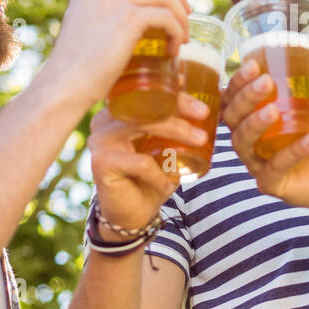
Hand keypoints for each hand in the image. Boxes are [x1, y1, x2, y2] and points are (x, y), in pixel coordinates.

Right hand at [45, 0, 189, 112]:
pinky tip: (174, 49)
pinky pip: (166, 17)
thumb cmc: (78, 62)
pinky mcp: (127, 18)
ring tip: (183, 36)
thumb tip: (140, 4)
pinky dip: (177, 33)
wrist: (65, 83)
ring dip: (180, 15)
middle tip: (187, 12)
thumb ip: (105, 4)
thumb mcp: (86, 20)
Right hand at [88, 92, 210, 232]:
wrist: (131, 215)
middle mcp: (104, 121)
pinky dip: (161, 174)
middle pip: (144, 104)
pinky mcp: (102, 163)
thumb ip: (177, 127)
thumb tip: (208, 112)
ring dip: (177, 131)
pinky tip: (169, 186)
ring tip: (200, 140)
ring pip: (143, 125)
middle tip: (204, 115)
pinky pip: (140, 162)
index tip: (200, 101)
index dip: (174, 93)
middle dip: (178, 106)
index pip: (146, 94)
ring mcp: (100, 140)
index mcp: (118, 112)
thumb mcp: (166, 147)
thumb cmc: (150, 177)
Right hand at [221, 43, 308, 209]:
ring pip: (242, 143)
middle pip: (233, 117)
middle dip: (245, 98)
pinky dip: (291, 152)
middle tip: (266, 82)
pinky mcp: (271, 184)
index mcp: (254, 115)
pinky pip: (273, 168)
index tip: (254, 63)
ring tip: (274, 110)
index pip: (234, 95)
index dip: (238, 80)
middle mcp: (250, 138)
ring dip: (256, 124)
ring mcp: (257, 162)